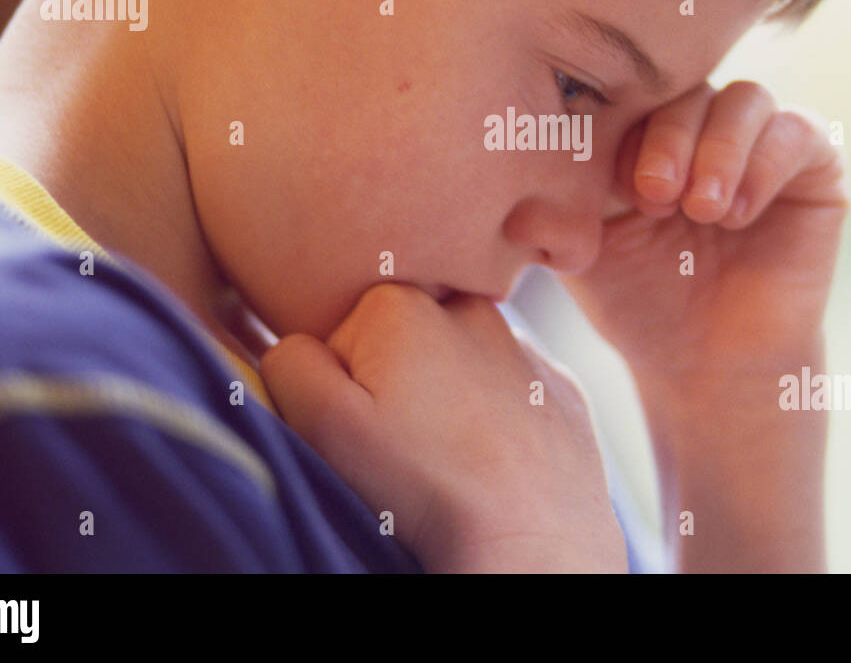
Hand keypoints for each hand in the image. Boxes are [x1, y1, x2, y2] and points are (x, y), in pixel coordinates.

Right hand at [258, 283, 627, 572]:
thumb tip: (292, 343)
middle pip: (403, 350)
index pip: (340, 338)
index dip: (340, 391)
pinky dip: (499, 425)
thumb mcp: (325, 424)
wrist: (533, 545)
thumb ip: (290, 364)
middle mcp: (470, 308)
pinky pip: (511, 399)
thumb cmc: (424, 487)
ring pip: (459, 372)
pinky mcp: (560, 392)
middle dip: (394, 392)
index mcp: (402, 304)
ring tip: (449, 467)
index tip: (364, 434)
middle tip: (406, 455)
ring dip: (447, 407)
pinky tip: (494, 467)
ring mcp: (524, 350)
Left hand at [562, 80, 848, 385]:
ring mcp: (762, 143)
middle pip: (690, 84)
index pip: (636, 89)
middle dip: (669, 136)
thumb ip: (552, 203)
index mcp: (648, 129)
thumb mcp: (582, 245)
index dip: (622, 124)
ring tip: (699, 210)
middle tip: (653, 195)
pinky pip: (799, 132)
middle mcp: (707, 126)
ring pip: (746, 99)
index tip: (611, 189)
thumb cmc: (638, 303)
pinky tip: (734, 215)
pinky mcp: (815, 167)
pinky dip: (764, 165)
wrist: (705, 366)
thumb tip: (497, 182)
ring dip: (718, 149)